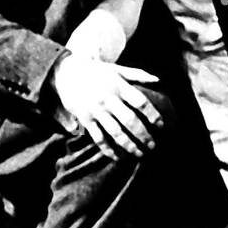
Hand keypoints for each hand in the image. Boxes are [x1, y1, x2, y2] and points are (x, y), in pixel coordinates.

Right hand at [49, 53, 164, 160]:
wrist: (66, 72)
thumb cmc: (97, 71)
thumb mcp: (117, 69)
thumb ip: (137, 75)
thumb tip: (158, 80)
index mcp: (118, 86)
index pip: (140, 102)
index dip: (152, 115)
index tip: (161, 125)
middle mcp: (108, 99)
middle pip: (130, 120)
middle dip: (143, 135)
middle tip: (153, 145)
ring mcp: (96, 110)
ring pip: (115, 132)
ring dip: (129, 145)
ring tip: (140, 154)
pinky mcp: (85, 119)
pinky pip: (98, 138)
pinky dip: (108, 150)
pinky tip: (118, 157)